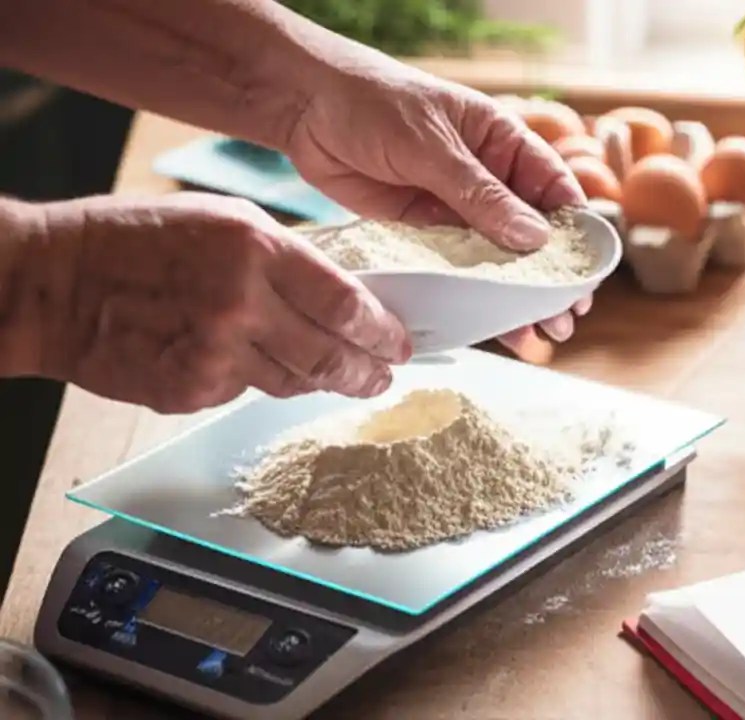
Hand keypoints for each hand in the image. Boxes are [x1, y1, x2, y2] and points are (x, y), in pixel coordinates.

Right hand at [33, 193, 409, 413]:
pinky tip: (248, 362)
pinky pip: (245, 392)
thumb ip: (284, 253)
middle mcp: (243, 305)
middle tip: (383, 375)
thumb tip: (340, 288)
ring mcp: (216, 355)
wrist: (52, 282)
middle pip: (331, 356)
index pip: (346, 304)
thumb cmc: (132, 240)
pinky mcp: (191, 390)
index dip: (382, 331)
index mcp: (257, 250)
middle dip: (367, 371)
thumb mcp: (221, 219)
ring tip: (338, 375)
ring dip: (320, 379)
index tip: (399, 343)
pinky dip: (256, 379)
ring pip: (294, 381)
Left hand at [285, 57, 593, 357]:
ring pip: (497, 258)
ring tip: (537, 336)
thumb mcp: (432, 145)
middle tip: (563, 319)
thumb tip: (534, 238)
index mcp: (502, 142)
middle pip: (531, 233)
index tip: (585, 275)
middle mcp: (486, 177)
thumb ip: (481, 194)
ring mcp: (454, 206)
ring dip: (516, 296)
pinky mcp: (421, 229)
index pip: (555, 190)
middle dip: (550, 278)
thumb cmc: (372, 101)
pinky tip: (490, 325)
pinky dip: (474, 296)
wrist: (302, 104)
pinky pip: (457, 268)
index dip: (574, 233)